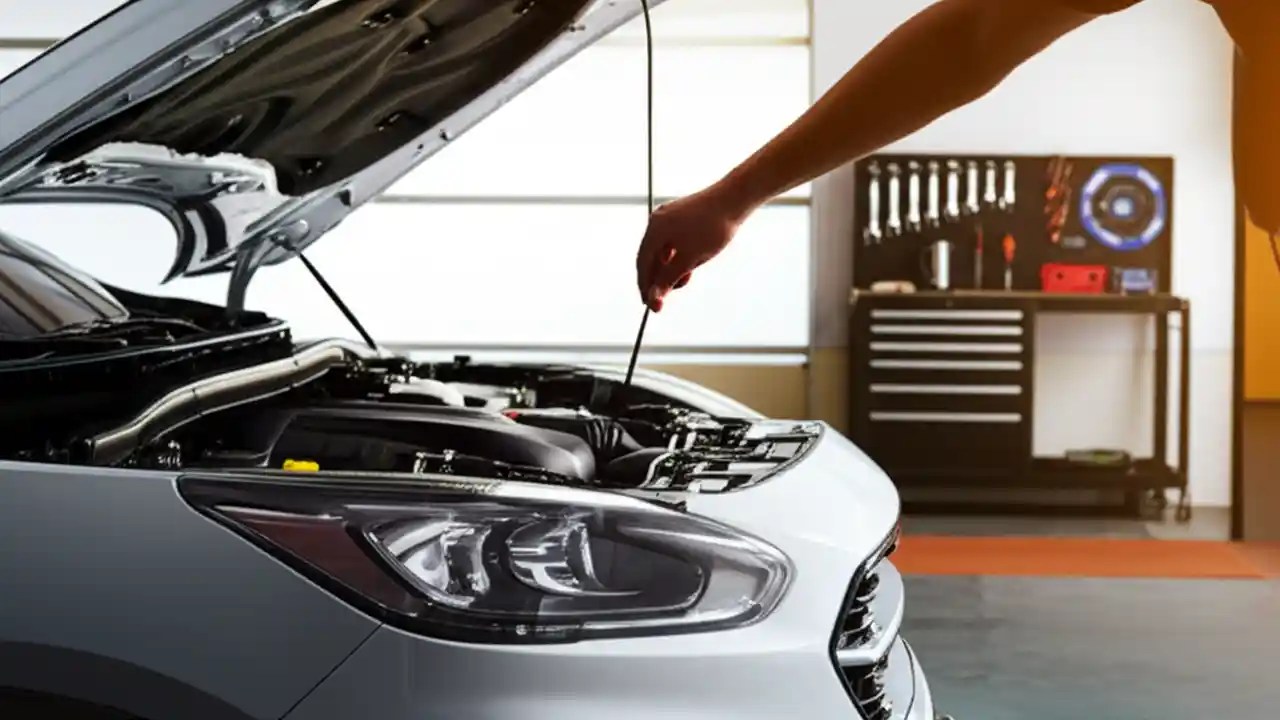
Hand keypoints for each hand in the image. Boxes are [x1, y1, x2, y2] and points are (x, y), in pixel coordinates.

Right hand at [635, 186, 747, 311]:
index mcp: (654, 230)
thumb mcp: (689, 259)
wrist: (734, 198)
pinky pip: (673, 241)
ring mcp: (668, 217)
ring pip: (664, 251)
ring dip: (672, 268)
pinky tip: (691, 264)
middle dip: (659, 279)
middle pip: (651, 257)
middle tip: (666, 299)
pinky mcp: (681, 216)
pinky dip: (679, 256)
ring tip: (686, 277)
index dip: (645, 286)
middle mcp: (657, 221)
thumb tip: (653, 298)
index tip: (651, 306)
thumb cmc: (712, 228)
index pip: (642, 263)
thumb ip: (668, 279)